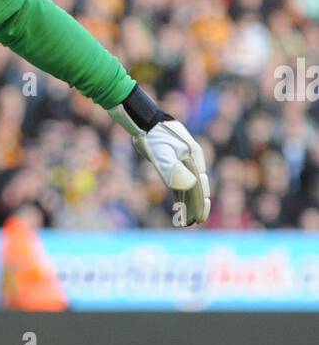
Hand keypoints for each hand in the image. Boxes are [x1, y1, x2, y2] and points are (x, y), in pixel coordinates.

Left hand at [110, 87, 210, 225]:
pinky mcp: (173, 166)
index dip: (200, 203)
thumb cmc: (154, 135)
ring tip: (187, 221)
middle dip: (196, 206)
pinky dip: (180, 197)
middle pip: (197, 188)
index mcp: (194, 158)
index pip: (200, 186)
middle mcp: (192, 162)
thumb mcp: (162, 153)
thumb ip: (173, 169)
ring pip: (188, 188)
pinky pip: (180, 185)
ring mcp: (183, 164)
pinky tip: (180, 208)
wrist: (145, 121)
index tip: (199, 218)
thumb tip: (189, 186)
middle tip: (195, 223)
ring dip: (188, 204)